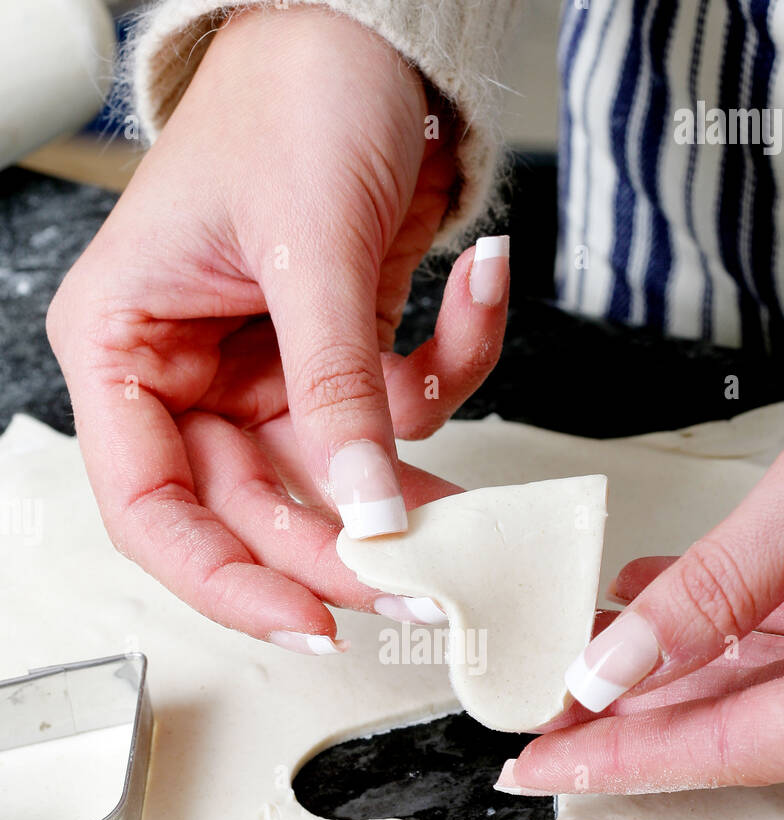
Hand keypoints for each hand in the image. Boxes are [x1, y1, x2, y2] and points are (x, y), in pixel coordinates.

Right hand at [46, 6, 508, 651]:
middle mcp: (187, 376)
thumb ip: (334, 390)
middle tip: (422, 588)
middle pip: (253, 514)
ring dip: (409, 497)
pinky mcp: (335, 364)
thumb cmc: (289, 94)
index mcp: (125, 348)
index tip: (308, 622)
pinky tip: (482, 294)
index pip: (152, 509)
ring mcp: (264, 376)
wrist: (364, 25)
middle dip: (343, 554)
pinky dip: (450, 374)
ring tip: (476, 521)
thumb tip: (367, 511)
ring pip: (331, 486)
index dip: (224, 581)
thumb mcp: (307, 247)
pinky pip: (393, 414)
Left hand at [499, 361, 783, 794]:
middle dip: (638, 720)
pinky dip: (723, 610)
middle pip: (752, 720)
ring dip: (668, 664)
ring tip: (577, 656)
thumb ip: (730, 584)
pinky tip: (652, 591)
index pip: (745, 745)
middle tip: (542, 720)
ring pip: (770, 669)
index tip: (543, 766)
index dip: (632, 760)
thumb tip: (618, 666)